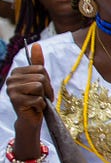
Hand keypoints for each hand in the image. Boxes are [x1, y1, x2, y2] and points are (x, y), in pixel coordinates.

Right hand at [6, 43, 51, 157]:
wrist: (30, 118)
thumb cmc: (36, 98)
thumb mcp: (39, 79)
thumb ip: (37, 62)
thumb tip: (37, 44)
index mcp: (17, 72)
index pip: (40, 68)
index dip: (47, 80)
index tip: (43, 89)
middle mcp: (11, 79)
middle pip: (41, 77)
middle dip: (46, 89)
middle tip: (41, 97)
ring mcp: (12, 90)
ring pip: (39, 87)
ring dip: (43, 97)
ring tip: (37, 102)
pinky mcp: (16, 101)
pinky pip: (38, 99)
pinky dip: (41, 105)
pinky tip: (34, 108)